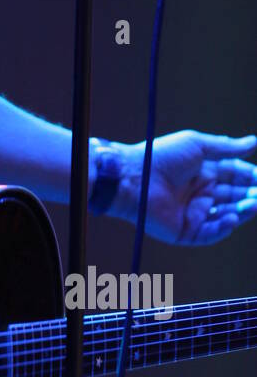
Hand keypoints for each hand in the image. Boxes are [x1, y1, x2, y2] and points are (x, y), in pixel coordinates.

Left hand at [114, 131, 256, 244]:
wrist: (132, 177)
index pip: (235, 176)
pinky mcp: (185, 231)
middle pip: (234, 196)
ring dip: (242, 211)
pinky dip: (224, 226)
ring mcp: (193, 213)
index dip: (251, 177)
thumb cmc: (161, 156)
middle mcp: (201, 193)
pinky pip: (210, 233)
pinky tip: (233, 216)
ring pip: (226, 216)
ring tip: (253, 204)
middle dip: (251, 195)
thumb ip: (226, 147)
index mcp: (204, 172)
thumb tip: (254, 143)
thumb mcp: (197, 146)